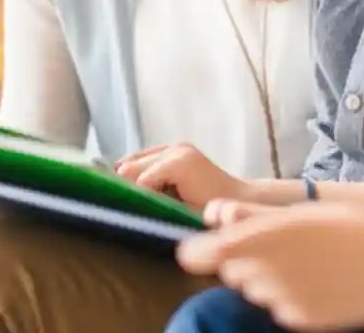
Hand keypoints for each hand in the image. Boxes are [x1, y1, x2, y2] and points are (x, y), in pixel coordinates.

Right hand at [115, 143, 248, 209]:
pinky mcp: (174, 150)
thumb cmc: (215, 214)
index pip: (136, 181)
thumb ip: (157, 207)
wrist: (242, 200)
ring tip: (129, 200)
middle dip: (125, 188)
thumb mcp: (185, 216)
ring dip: (129, 180)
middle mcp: (174, 150)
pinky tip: (136, 189)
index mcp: (178, 164)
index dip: (130, 200)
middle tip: (122, 209)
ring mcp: (174, 147)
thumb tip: (129, 206)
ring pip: (132, 161)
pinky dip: (136, 173)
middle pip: (130, 168)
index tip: (124, 215)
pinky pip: (142, 158)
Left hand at [176, 204, 363, 330]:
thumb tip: (215, 214)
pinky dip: (288, 297)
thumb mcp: (302, 213)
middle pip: (230, 271)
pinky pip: (278, 308)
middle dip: (242, 260)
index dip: (197, 251)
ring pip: (253, 290)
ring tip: (305, 262)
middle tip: (275, 246)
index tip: (197, 248)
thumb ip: (253, 216)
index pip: (204, 253)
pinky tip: (318, 283)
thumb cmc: (350, 230)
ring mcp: (282, 300)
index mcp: (265, 238)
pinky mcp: (297, 321)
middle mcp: (267, 272)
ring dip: (265, 278)